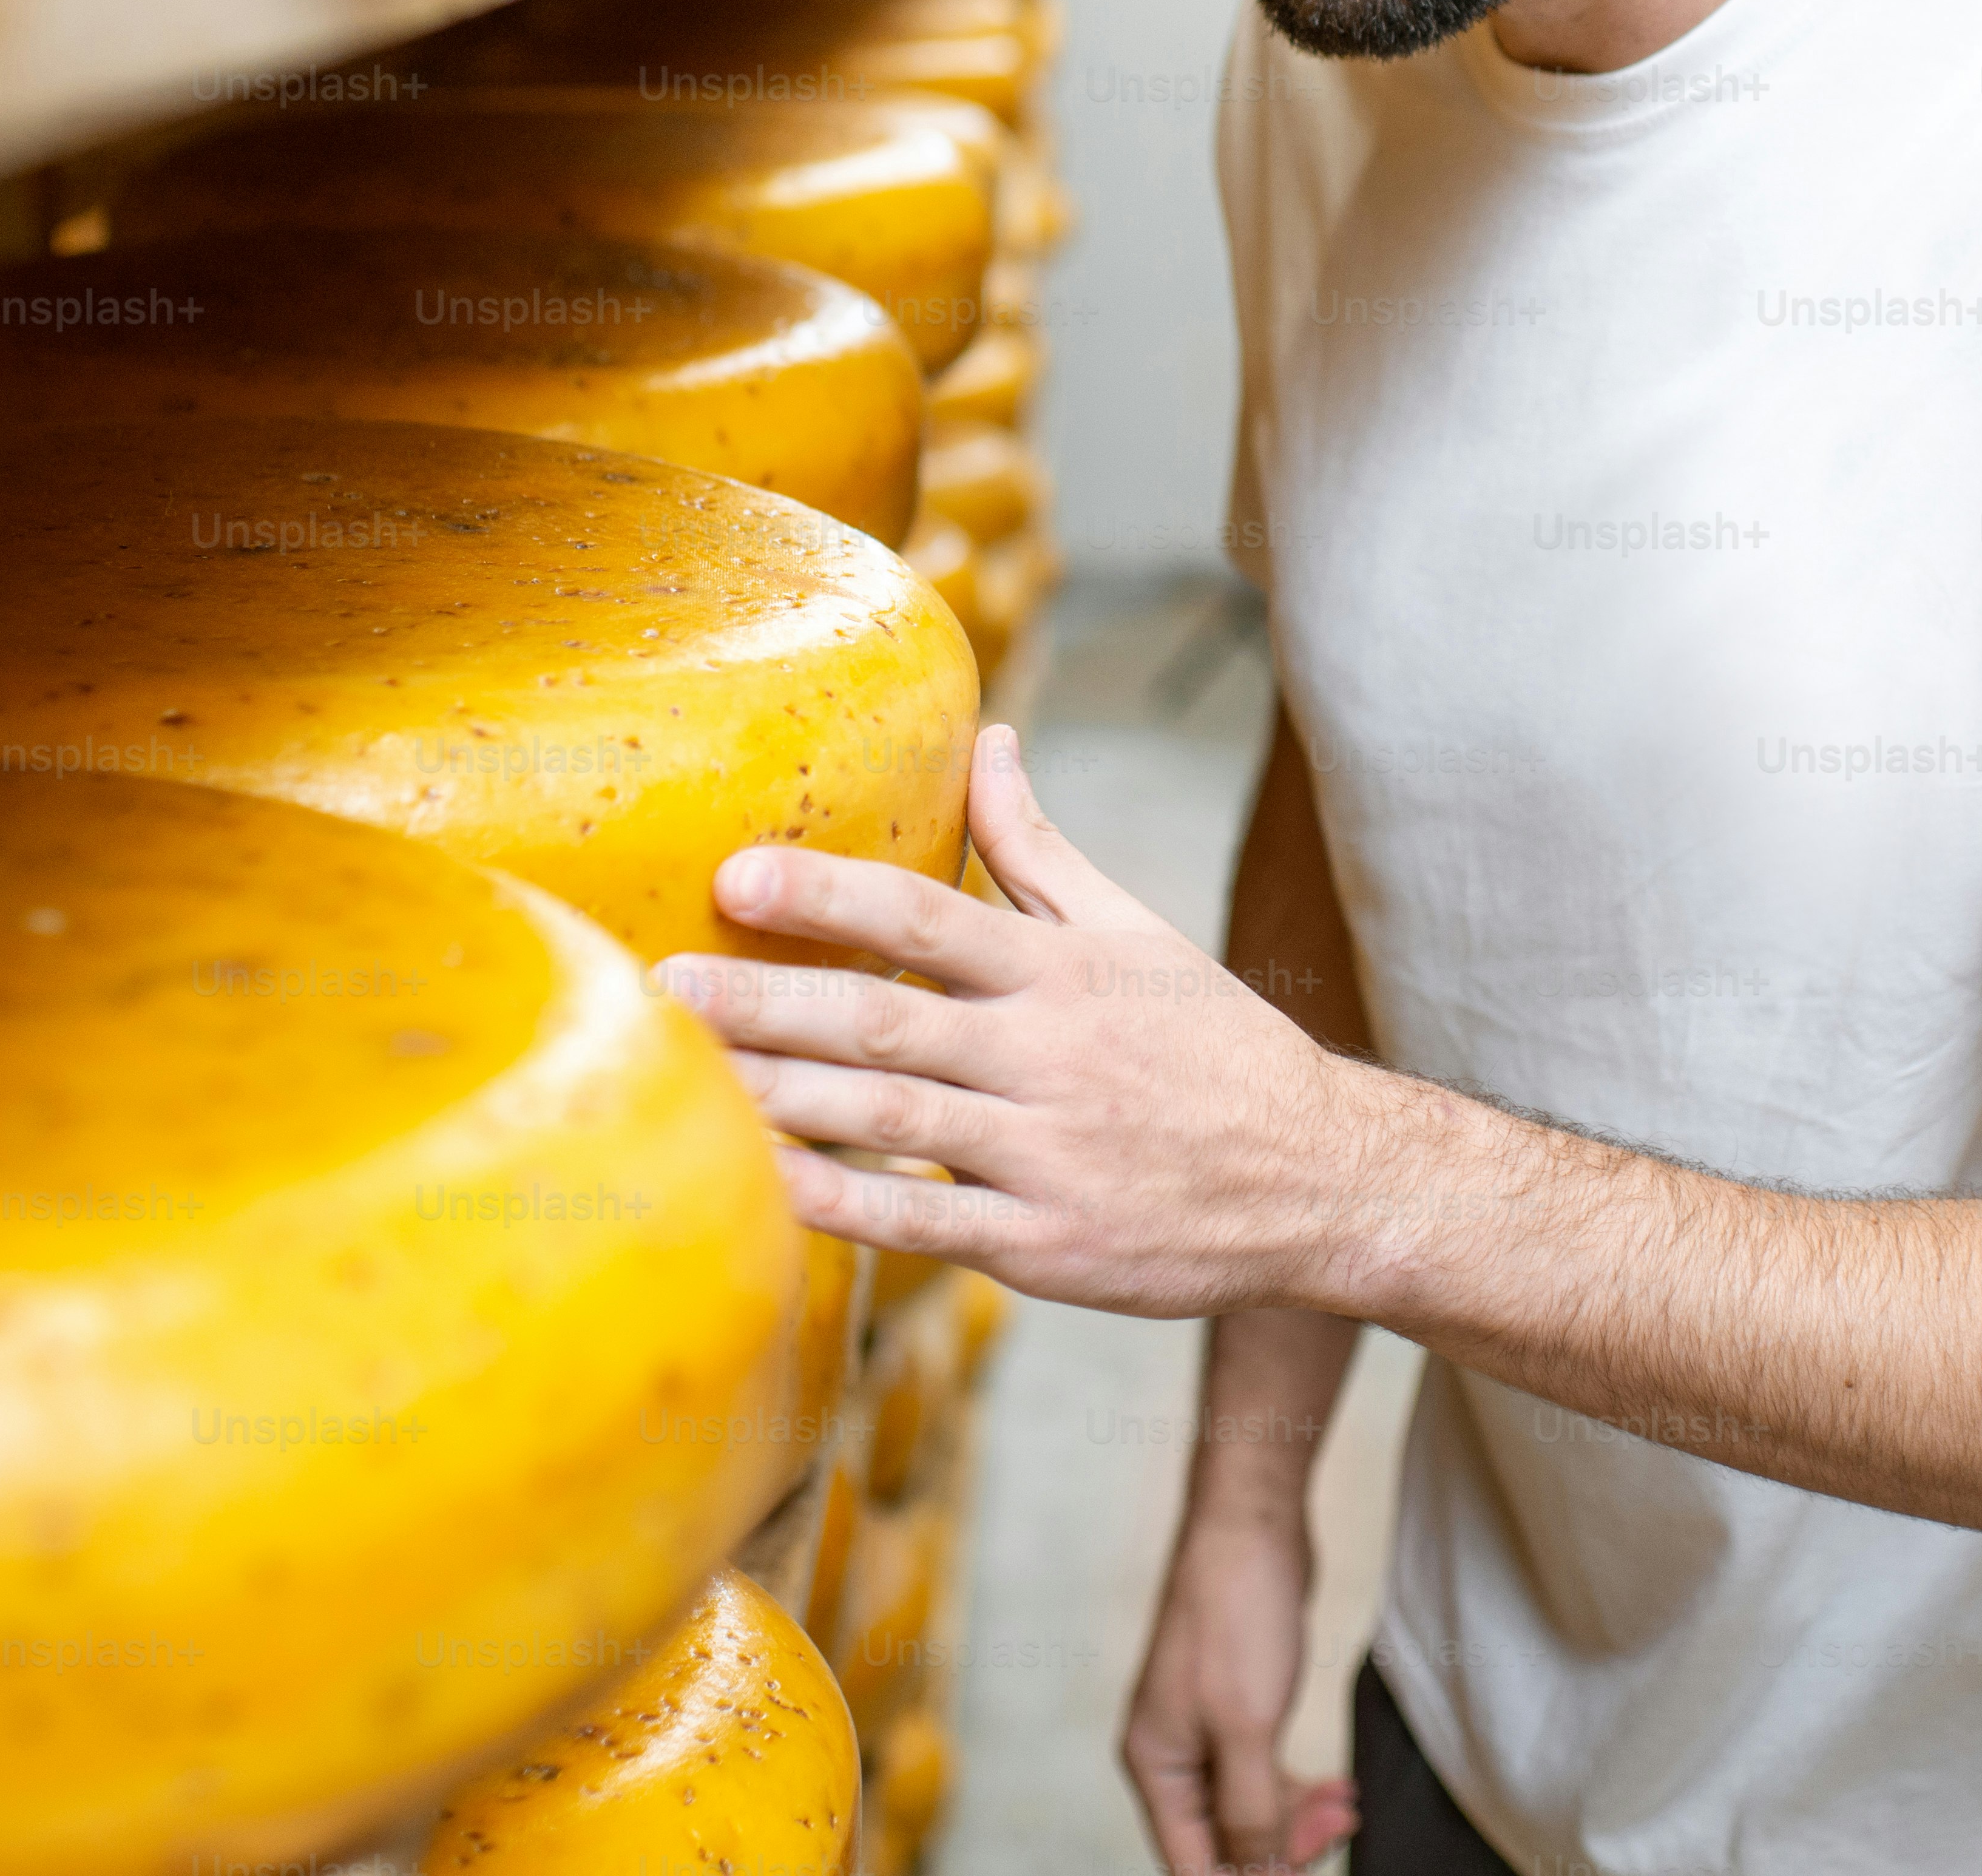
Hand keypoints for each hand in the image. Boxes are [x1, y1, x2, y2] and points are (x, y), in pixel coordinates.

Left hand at [652, 725, 1396, 1318]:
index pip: (930, 916)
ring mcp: (1045, 1155)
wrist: (1321, 1179)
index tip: (735, 874)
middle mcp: (1048, 1057)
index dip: (830, 894)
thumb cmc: (1211, 1046)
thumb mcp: (1135, 934)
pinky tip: (765, 1184)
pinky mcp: (1045, 1244)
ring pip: (890, 1121)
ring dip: (780, 1097)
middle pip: (887, 1021)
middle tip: (660, 983)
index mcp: (1064, 973)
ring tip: (680, 1076)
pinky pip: (924, 1225)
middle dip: (768, 1000)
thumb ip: (1040, 847)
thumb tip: (987, 737)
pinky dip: (843, 1204)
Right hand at [1124, 1502, 1357, 1875]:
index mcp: (1156, 1764)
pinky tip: (1335, 1786)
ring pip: (1250, 1808)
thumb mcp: (1245, 1726)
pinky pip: (1266, 1774)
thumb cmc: (1236, 1615)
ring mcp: (1204, 1729)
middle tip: (1340, 1826)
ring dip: (1300, 1818)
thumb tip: (1256, 1874)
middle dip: (1283, 1845)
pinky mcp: (1239, 1708)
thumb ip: (1248, 1809)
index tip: (1298, 1875)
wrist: (1253, 1526)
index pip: (1192, 1864)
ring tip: (1347, 1804)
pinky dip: (1300, 1789)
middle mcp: (1173, 1753)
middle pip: (1224, 1839)